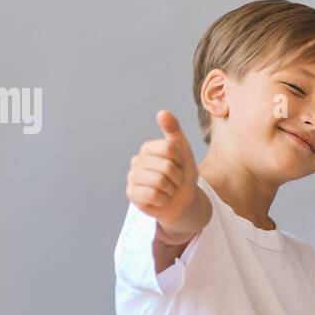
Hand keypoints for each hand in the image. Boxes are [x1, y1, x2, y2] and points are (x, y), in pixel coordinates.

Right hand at [126, 110, 199, 235]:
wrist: (182, 201)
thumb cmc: (182, 175)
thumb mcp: (183, 151)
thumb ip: (174, 131)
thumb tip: (162, 112)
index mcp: (148, 148)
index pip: (170, 149)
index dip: (181, 161)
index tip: (179, 166)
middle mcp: (137, 160)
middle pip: (167, 167)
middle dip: (177, 178)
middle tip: (174, 182)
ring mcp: (132, 177)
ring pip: (160, 182)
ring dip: (171, 190)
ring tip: (168, 190)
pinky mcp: (131, 194)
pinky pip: (153, 195)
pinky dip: (163, 200)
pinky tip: (160, 199)